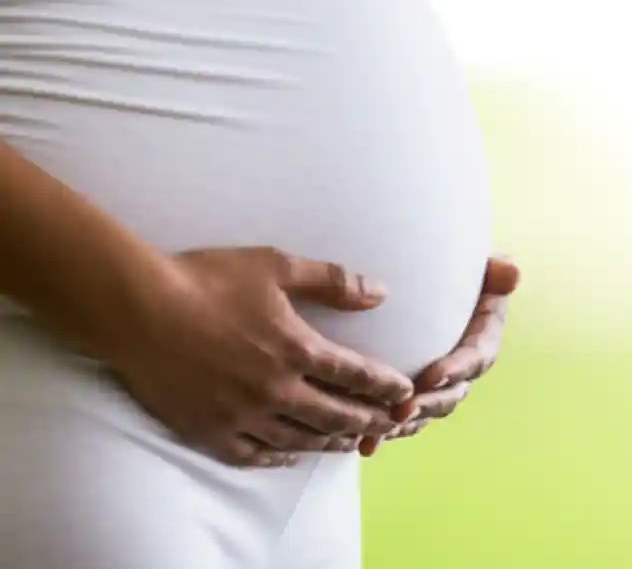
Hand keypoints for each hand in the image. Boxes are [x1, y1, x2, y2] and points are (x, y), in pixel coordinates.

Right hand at [105, 246, 414, 467]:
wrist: (136, 309)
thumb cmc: (206, 280)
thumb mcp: (275, 266)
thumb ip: (331, 281)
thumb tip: (379, 292)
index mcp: (296, 349)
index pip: (356, 375)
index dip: (385, 386)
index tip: (405, 392)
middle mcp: (275, 390)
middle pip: (336, 414)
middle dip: (369, 420)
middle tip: (391, 425)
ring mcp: (242, 415)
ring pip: (300, 439)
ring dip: (331, 441)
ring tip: (351, 441)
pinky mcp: (209, 431)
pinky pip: (254, 454)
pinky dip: (280, 456)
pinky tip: (292, 454)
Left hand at [358, 253, 520, 455]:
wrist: (428, 284)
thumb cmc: (456, 273)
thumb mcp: (478, 268)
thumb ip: (495, 271)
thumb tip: (513, 273)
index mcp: (482, 339)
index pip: (475, 357)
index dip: (456, 369)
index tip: (433, 375)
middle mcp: (463, 368)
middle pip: (450, 394)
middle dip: (426, 405)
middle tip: (401, 410)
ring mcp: (439, 386)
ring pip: (425, 412)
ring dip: (404, 425)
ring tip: (377, 433)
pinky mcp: (414, 394)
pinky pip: (403, 418)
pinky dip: (384, 432)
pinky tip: (362, 444)